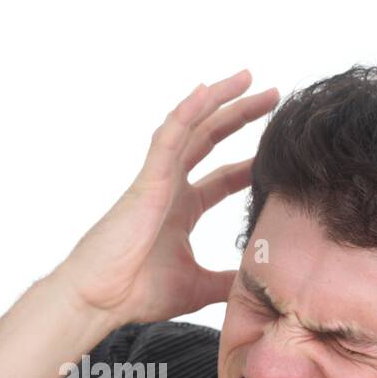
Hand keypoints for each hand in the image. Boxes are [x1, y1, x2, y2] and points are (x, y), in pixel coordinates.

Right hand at [51, 69, 278, 326]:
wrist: (100, 299)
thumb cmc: (137, 292)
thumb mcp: (199, 285)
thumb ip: (228, 279)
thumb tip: (260, 281)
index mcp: (182, 209)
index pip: (222, 177)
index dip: (248, 163)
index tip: (276, 152)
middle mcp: (170, 188)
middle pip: (210, 139)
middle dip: (241, 116)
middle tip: (273, 96)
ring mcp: (158, 180)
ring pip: (190, 127)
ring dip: (218, 100)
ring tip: (249, 78)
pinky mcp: (147, 181)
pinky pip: (168, 138)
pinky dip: (185, 113)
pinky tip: (206, 92)